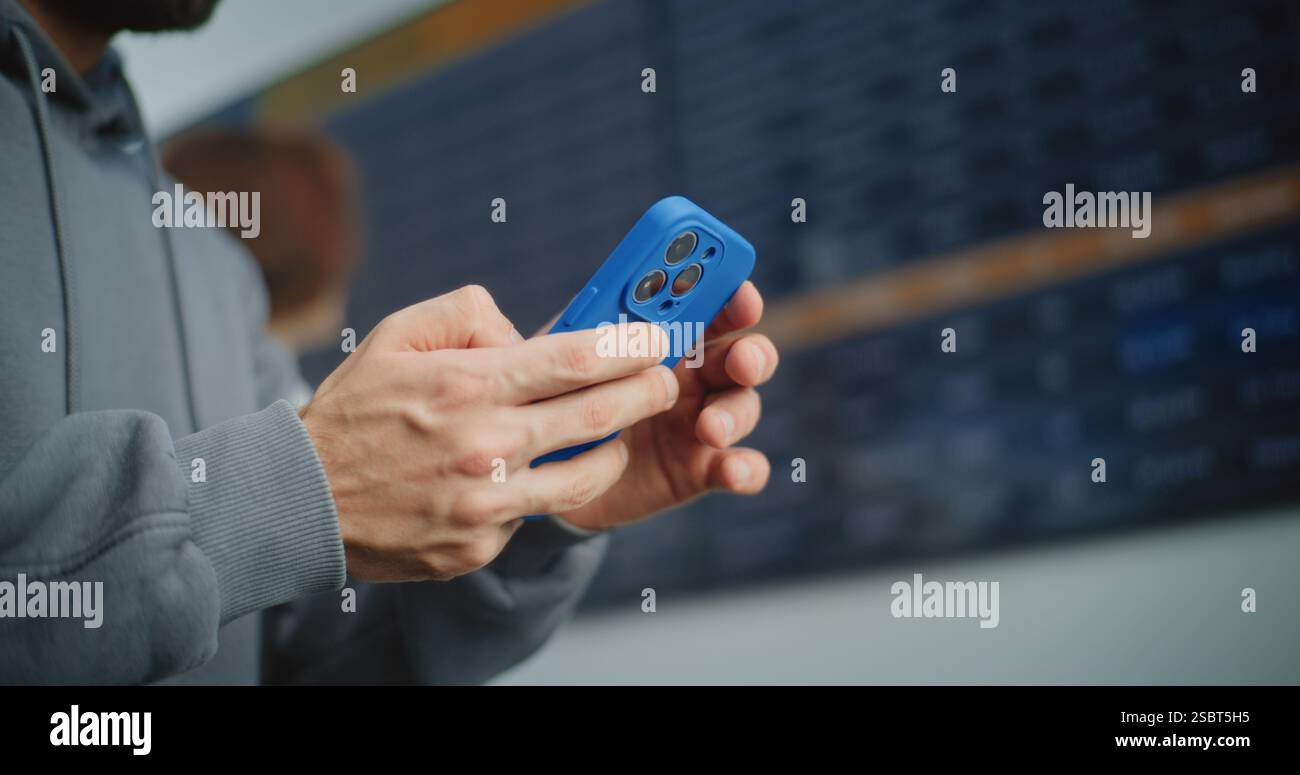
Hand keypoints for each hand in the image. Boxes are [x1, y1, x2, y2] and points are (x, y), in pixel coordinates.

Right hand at [301, 285, 676, 581]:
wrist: (301, 497)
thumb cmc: (355, 407)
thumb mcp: (398, 334)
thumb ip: (469, 316)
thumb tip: (525, 335)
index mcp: (469, 385)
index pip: (576, 359)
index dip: (631, 348)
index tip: (660, 340)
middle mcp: (484, 445)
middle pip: (599, 416)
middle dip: (648, 393)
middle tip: (667, 382)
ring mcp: (485, 504)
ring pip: (585, 476)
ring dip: (613, 450)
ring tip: (615, 434)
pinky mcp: (478, 545)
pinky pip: (533, 512)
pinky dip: (540, 490)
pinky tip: (527, 474)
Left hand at [554, 281, 777, 530]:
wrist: (553, 474)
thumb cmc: (556, 399)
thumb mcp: (548, 362)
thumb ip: (542, 335)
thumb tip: (487, 309)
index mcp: (666, 335)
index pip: (710, 304)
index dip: (731, 294)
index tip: (740, 294)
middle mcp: (694, 373)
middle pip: (743, 353)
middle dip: (750, 353)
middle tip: (739, 362)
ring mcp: (703, 421)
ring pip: (744, 407)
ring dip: (736, 412)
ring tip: (710, 428)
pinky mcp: (701, 468)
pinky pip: (741, 466)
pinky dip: (746, 468)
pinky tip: (734, 472)